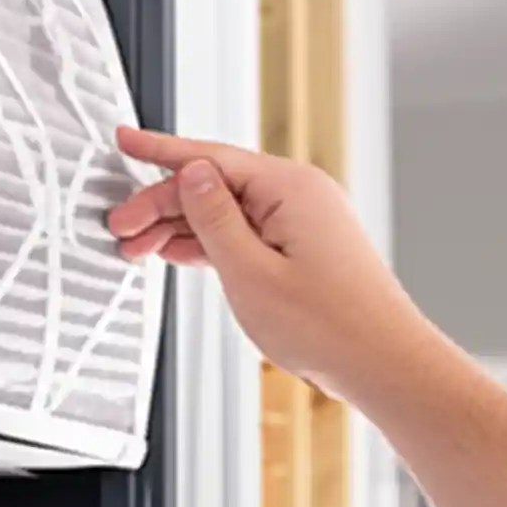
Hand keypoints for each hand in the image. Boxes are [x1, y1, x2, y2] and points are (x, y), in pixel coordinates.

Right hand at [107, 126, 431, 397]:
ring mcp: (301, 220)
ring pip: (225, 210)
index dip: (159, 150)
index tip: (125, 140)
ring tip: (139, 247)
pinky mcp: (301, 246)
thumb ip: (213, 217)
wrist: (385, 366)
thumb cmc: (330, 327)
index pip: (209, 157)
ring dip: (180, 227)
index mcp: (289, 188)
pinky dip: (208, 242)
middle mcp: (298, 195)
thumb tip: (190, 173)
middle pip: (213, 184)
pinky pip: (244, 230)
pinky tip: (176, 252)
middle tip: (121, 227)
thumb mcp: (250, 271)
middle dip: (162, 204)